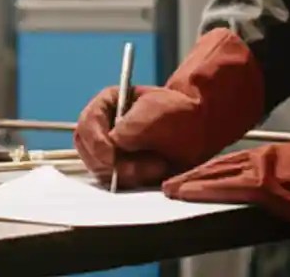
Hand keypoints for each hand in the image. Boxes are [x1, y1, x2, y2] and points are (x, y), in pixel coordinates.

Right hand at [74, 28, 264, 188]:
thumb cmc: (178, 113)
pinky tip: (157, 171)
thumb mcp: (150, 114)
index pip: (86, 126)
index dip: (96, 143)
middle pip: (89, 152)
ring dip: (130, 173)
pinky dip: (136, 180)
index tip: (111, 156)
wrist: (202, 127)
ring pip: (103, 171)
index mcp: (107, 106)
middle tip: (139, 167)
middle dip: (113, 163)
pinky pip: (118, 183)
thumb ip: (126, 130)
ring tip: (158, 165)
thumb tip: (111, 150)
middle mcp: (105, 128)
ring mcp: (113, 151)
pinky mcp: (125, 170)